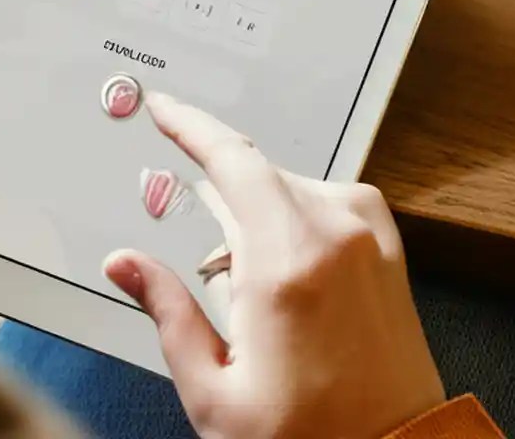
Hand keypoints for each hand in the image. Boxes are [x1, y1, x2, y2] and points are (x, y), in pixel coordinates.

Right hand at [104, 93, 443, 438]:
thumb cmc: (312, 437)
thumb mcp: (214, 390)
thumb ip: (167, 313)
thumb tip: (127, 264)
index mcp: (286, 263)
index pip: (231, 160)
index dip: (191, 126)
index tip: (165, 108)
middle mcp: (334, 236)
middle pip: (258, 175)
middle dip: (221, 200)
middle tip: (210, 268)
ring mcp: (368, 241)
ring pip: (293, 187)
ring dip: (260, 215)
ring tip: (253, 292)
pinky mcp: (388, 252)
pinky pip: (330, 203)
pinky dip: (298, 218)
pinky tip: (288, 268)